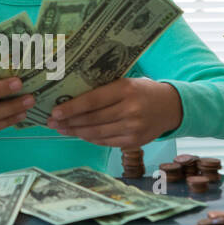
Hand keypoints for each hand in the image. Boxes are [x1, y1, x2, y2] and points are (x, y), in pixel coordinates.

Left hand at [46, 78, 182, 147]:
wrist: (171, 106)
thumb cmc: (143, 91)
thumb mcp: (126, 82)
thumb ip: (104, 90)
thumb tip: (72, 99)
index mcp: (126, 89)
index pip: (93, 100)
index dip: (72, 108)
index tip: (55, 112)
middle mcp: (130, 110)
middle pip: (92, 119)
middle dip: (68, 122)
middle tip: (51, 122)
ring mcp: (133, 128)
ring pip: (97, 133)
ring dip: (76, 132)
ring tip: (61, 129)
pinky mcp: (134, 142)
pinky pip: (106, 142)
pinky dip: (90, 138)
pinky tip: (80, 134)